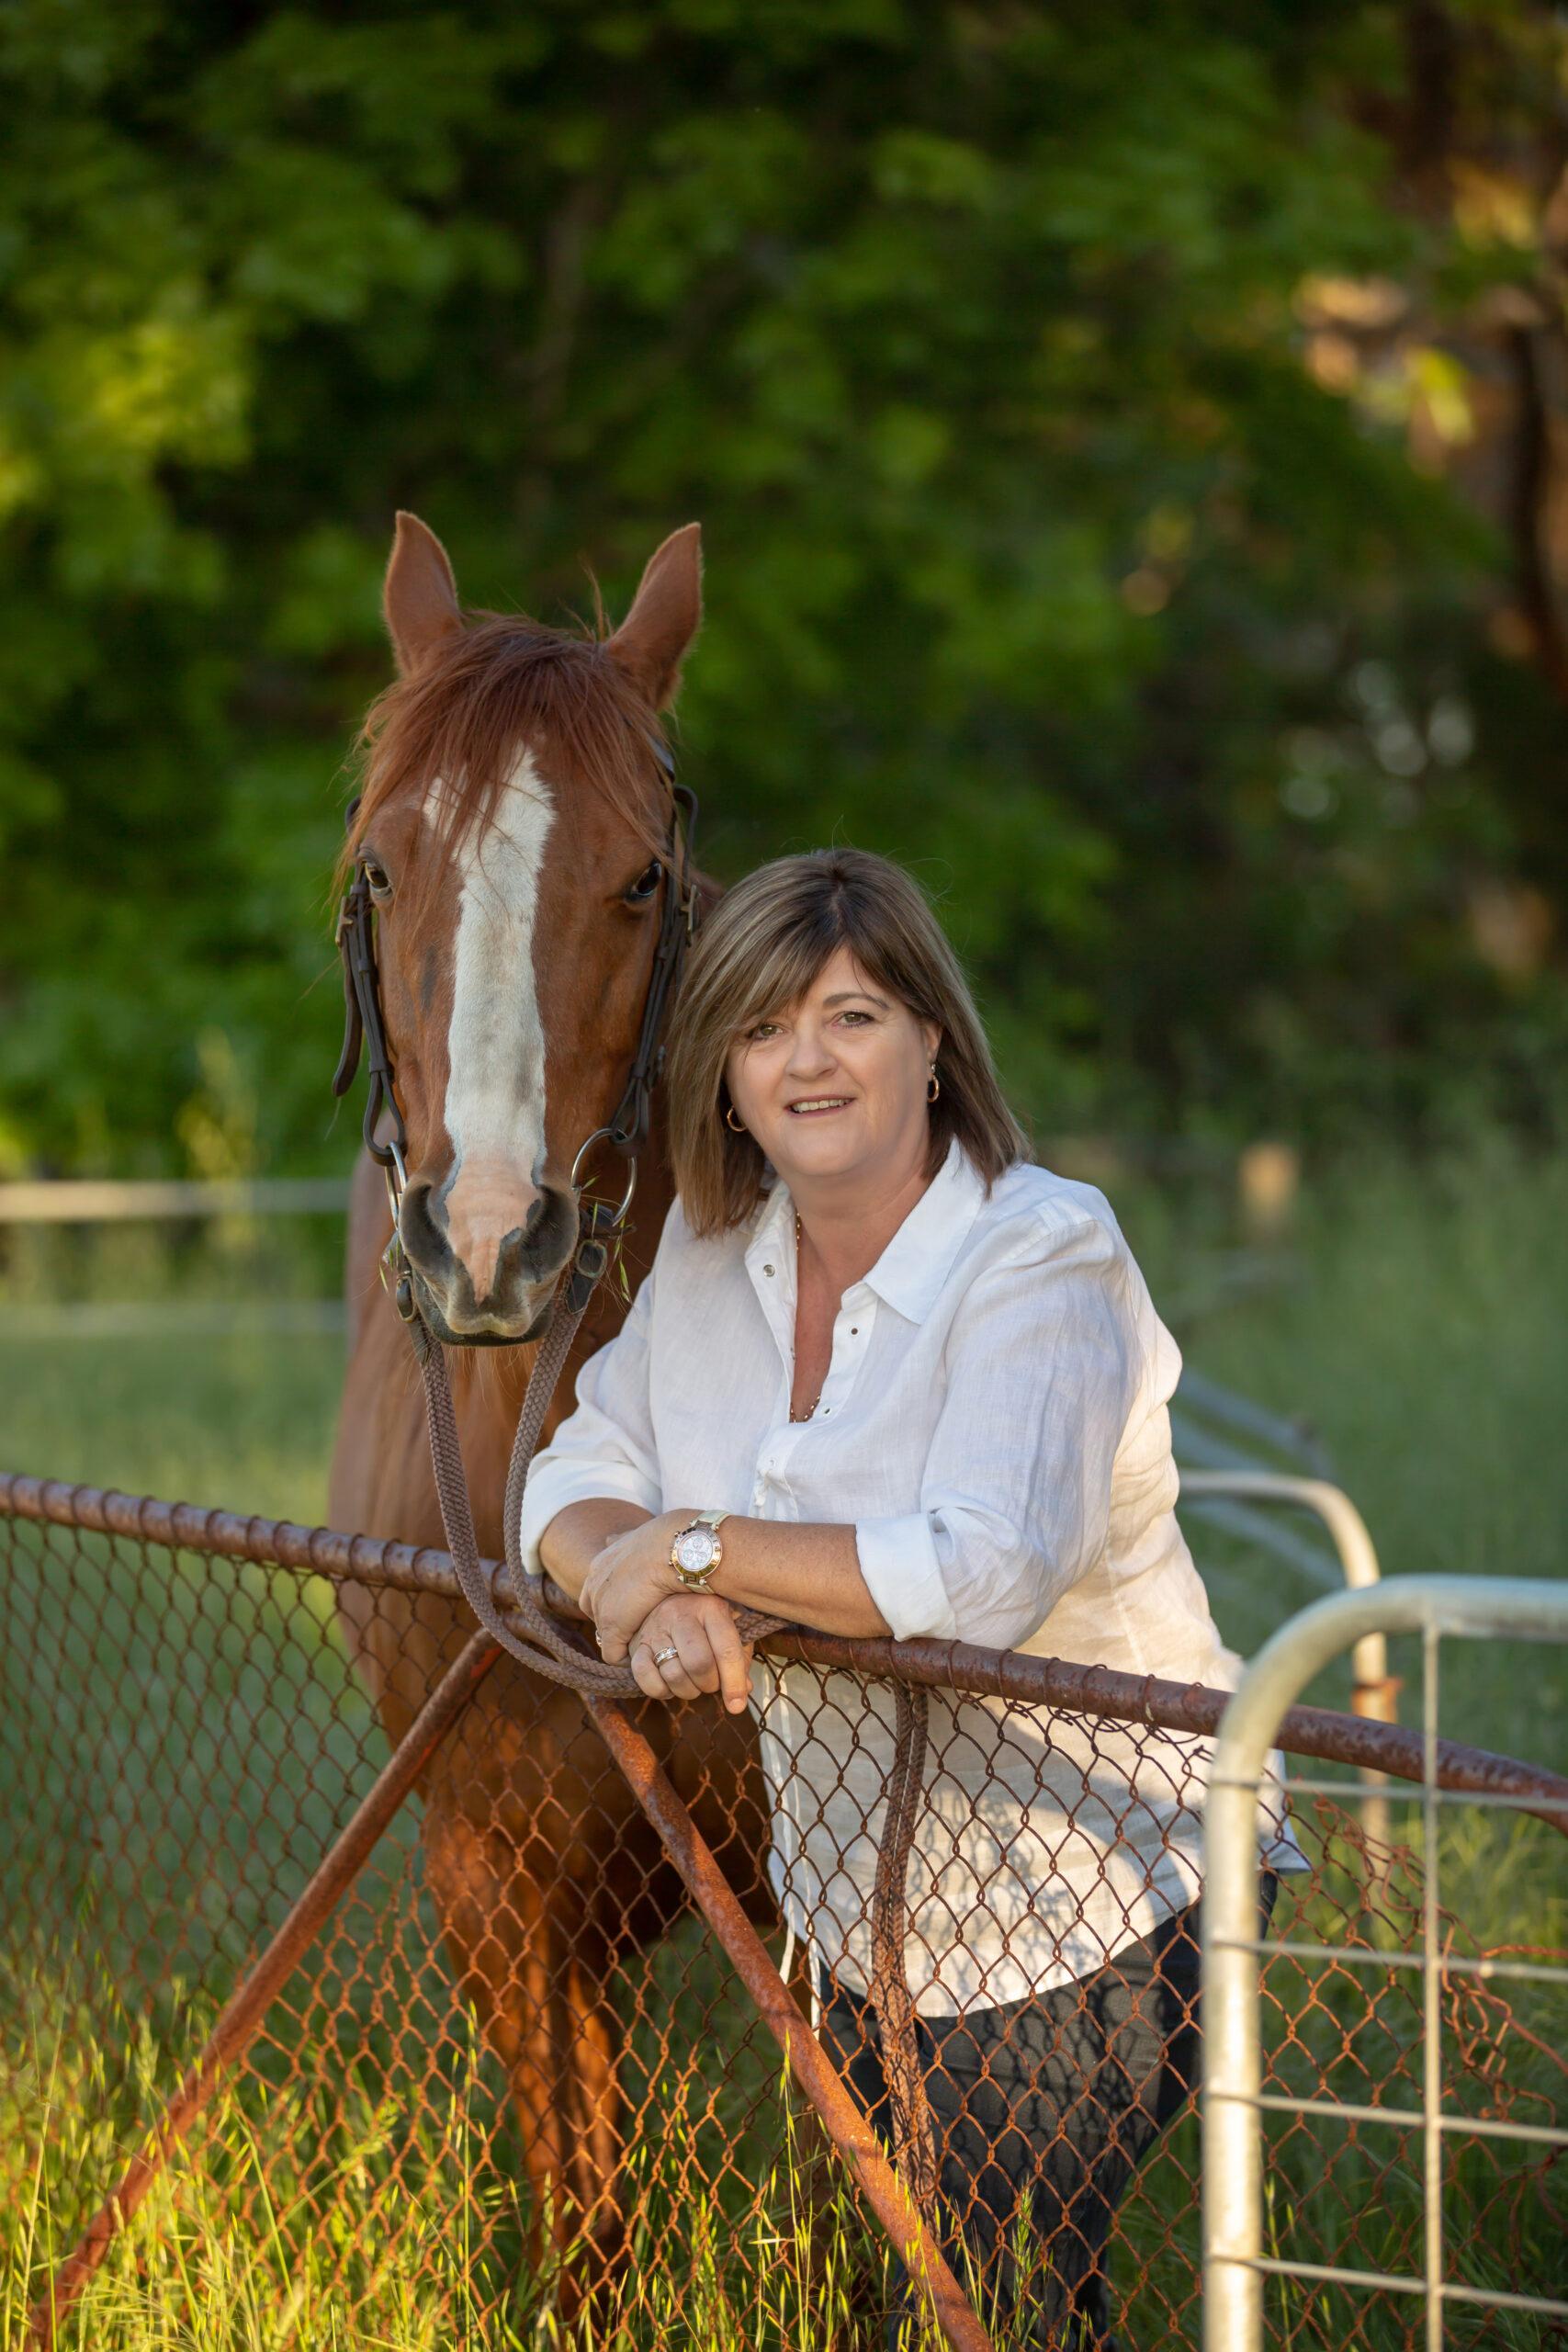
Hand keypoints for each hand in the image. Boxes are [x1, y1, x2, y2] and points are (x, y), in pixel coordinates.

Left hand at [580, 1509, 690, 1662]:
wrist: (673, 1549)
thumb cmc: (668, 1541)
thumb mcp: (637, 1535)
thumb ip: (622, 1539)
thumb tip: (611, 1537)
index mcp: (601, 1562)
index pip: (597, 1591)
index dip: (615, 1603)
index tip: (636, 1607)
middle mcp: (594, 1582)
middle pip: (596, 1612)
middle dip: (615, 1622)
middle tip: (639, 1627)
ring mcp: (600, 1605)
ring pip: (605, 1634)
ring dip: (623, 1640)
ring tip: (646, 1642)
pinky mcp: (611, 1627)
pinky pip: (613, 1654)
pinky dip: (628, 1658)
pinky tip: (648, 1653)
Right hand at [629, 1593, 754, 1712]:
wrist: (667, 1599)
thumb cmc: (707, 1621)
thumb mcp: (731, 1629)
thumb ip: (741, 1659)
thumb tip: (742, 1692)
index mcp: (711, 1607)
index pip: (726, 1650)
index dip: (733, 1682)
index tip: (737, 1705)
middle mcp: (681, 1613)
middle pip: (699, 1664)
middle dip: (710, 1684)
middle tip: (711, 1683)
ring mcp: (656, 1628)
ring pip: (674, 1675)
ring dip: (688, 1690)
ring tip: (693, 1683)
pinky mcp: (637, 1645)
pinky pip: (644, 1677)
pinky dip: (660, 1690)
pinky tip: (670, 1685)